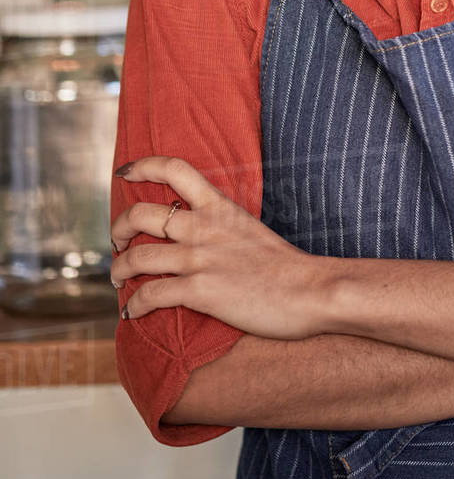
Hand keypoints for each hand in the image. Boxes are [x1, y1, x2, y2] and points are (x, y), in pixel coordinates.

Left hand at [110, 156, 336, 339]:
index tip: (124, 173)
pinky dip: (134, 305)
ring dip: (118, 270)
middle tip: (117, 242)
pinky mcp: (200, 290)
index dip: (142, 166)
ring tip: (118, 279)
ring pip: (137, 257)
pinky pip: (150, 294)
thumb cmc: (287, 266)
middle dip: (118, 228)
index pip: (174, 169)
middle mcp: (204, 228)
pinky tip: (132, 312)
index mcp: (220, 207)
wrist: (311, 290)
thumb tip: (207, 235)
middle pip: (141, 214)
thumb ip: (225, 227)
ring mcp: (200, 259)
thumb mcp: (252, 230)